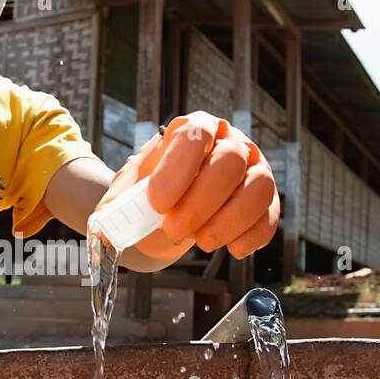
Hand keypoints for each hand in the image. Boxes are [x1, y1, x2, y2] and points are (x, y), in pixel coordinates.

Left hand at [96, 111, 279, 259]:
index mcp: (192, 129)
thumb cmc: (149, 198)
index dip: (177, 170)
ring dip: (229, 220)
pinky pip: (270, 214)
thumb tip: (110, 230)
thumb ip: (119, 207)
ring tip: (202, 242)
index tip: (157, 203)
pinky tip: (232, 249)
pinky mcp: (266, 199)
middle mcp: (229, 141)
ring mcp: (252, 168)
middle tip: (174, 229)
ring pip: (258, 186)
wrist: (166, 215)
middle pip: (229, 161)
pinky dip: (252, 235)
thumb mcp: (127, 196)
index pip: (193, 137)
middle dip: (200, 201)